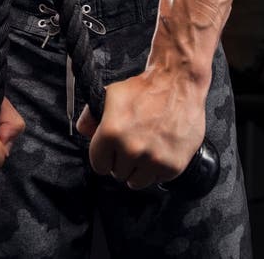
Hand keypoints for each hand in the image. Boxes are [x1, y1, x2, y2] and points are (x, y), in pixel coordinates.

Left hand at [75, 71, 205, 189]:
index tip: (113, 151)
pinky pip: (157, 179)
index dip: (105, 157)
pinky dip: (158, 168)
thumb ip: (91, 116)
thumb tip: (85, 132)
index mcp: (112, 132)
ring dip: (139, 169)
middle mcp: (131, 148)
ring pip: (136, 182)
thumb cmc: (146, 88)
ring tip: (146, 147)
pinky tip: (160, 148)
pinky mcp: (173, 166)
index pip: (99, 165)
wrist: (178, 83)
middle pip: (118, 174)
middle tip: (134, 143)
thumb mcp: (111, 94)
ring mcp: (153, 159)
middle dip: (123, 160)